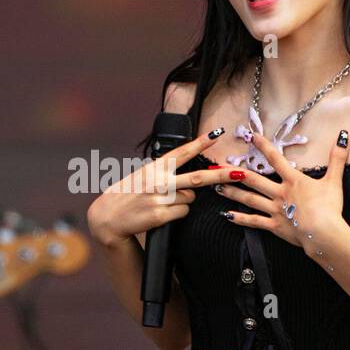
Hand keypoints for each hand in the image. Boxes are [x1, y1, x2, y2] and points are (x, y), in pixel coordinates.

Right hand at [85, 127, 249, 248]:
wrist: (109, 216)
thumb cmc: (129, 194)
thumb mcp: (144, 175)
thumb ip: (165, 172)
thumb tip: (192, 176)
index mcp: (155, 167)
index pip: (182, 152)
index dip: (201, 143)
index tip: (216, 133)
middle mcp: (159, 181)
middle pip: (197, 178)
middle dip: (221, 175)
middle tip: (240, 173)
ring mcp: (160, 198)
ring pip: (190, 198)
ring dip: (183, 201)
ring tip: (164, 202)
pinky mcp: (160, 215)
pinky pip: (182, 212)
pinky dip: (177, 213)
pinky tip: (162, 213)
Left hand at [218, 130, 349, 248]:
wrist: (324, 232)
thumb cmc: (330, 207)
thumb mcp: (334, 180)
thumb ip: (337, 158)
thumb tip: (343, 138)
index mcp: (293, 180)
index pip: (276, 158)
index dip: (264, 146)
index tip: (251, 136)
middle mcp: (280, 193)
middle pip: (254, 179)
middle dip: (235, 173)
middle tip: (218, 168)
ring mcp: (275, 210)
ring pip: (249, 199)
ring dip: (232, 192)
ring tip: (217, 187)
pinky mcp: (274, 226)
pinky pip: (254, 222)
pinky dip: (240, 219)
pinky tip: (227, 215)